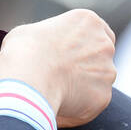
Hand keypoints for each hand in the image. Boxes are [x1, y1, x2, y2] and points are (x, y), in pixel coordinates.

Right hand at [0, 9, 115, 127]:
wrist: (28, 83)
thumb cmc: (23, 54)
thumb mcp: (26, 33)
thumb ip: (44, 38)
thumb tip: (40, 49)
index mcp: (88, 21)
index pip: (96, 32)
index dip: (80, 45)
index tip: (66, 56)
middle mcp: (104, 44)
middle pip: (100, 56)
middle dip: (85, 66)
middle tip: (61, 76)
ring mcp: (107, 71)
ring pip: (97, 81)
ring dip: (81, 87)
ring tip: (54, 94)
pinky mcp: (103, 96)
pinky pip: (91, 103)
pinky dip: (77, 108)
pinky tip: (55, 107)